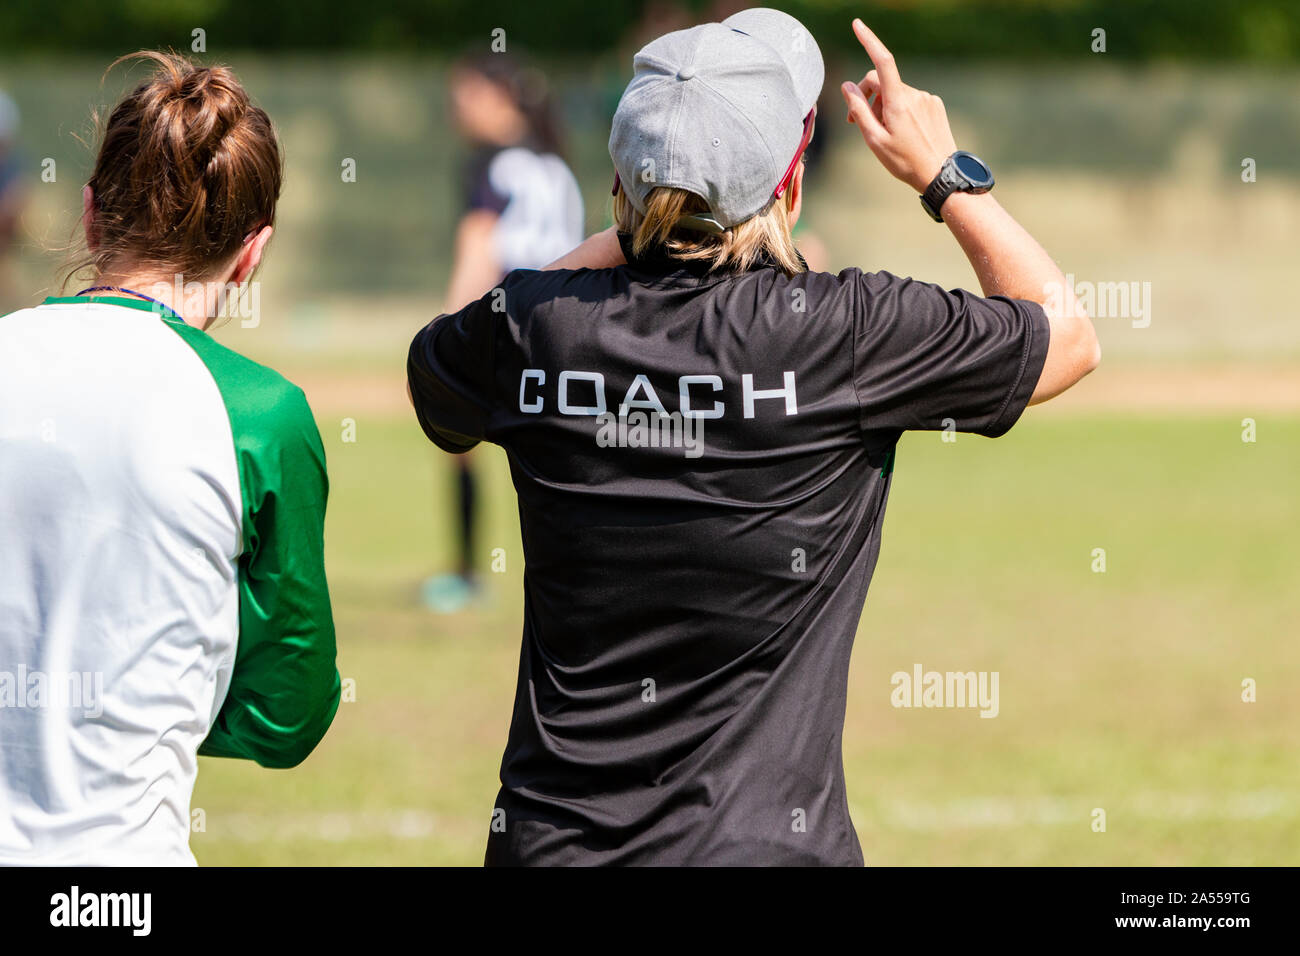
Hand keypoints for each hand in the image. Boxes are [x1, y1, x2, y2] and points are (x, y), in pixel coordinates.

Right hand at [840, 19, 957, 192]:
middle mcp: (914, 94)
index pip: (881, 62)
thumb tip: (847, 86)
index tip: (857, 25)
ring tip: (884, 134)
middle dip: (866, 96)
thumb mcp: (874, 140)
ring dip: (884, 107)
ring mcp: (927, 98)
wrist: (941, 174)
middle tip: (856, 122)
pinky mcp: (935, 105)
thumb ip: (858, 111)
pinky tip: (904, 133)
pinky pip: (911, 101)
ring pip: (896, 94)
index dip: (869, 40)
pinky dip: (901, 111)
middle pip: (882, 82)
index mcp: (897, 102)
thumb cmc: (905, 161)